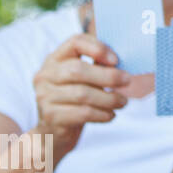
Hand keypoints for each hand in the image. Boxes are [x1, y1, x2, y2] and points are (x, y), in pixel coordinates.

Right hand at [33, 33, 131, 159]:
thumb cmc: (75, 99)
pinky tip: (111, 115)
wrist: (54, 130)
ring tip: (123, 102)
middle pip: (78, 70)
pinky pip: (82, 113)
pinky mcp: (51, 116)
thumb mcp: (84, 79)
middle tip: (127, 81)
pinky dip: (102, 114)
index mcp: (55, 59)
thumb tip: (122, 62)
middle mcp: (45, 75)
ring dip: (109, 98)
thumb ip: (97, 66)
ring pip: (82, 94)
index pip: (75, 42)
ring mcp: (44, 96)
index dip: (97, 47)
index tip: (116, 60)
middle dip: (108, 76)